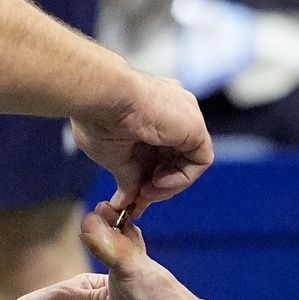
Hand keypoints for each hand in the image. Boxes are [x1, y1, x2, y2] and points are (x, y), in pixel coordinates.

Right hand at [77, 70, 214, 219]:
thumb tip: (124, 203)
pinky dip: (182, 178)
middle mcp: (173, 113)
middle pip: (174, 159)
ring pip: (189, 161)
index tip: (132, 198)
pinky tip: (157, 182)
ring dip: (169, 185)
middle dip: (158, 185)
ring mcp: (186, 118)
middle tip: (139, 199)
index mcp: (151, 114)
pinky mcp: (195, 127)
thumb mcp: (113, 154)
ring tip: (145, 191)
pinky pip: (200, 161)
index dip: (148, 179)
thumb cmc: (98, 117)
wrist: (103, 96)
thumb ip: (126, 177)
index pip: (158, 153)